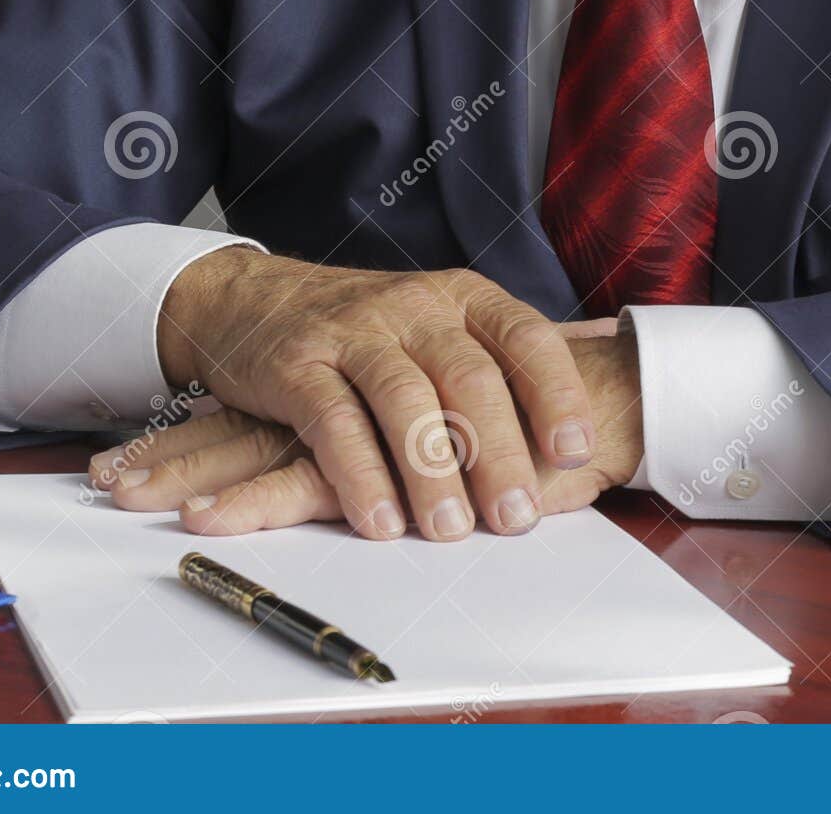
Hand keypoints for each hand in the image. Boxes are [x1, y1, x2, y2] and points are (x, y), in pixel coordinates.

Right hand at [90, 332, 643, 535]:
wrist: (254, 300)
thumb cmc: (372, 337)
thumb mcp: (438, 333)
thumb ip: (493, 379)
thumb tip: (571, 457)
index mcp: (464, 298)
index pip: (527, 338)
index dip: (557, 394)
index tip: (576, 453)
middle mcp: (415, 307)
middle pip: (469, 378)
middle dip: (499, 453)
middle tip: (516, 518)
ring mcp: (354, 332)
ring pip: (405, 401)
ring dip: (432, 473)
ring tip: (452, 532)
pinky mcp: (298, 364)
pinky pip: (335, 422)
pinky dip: (361, 477)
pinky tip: (382, 522)